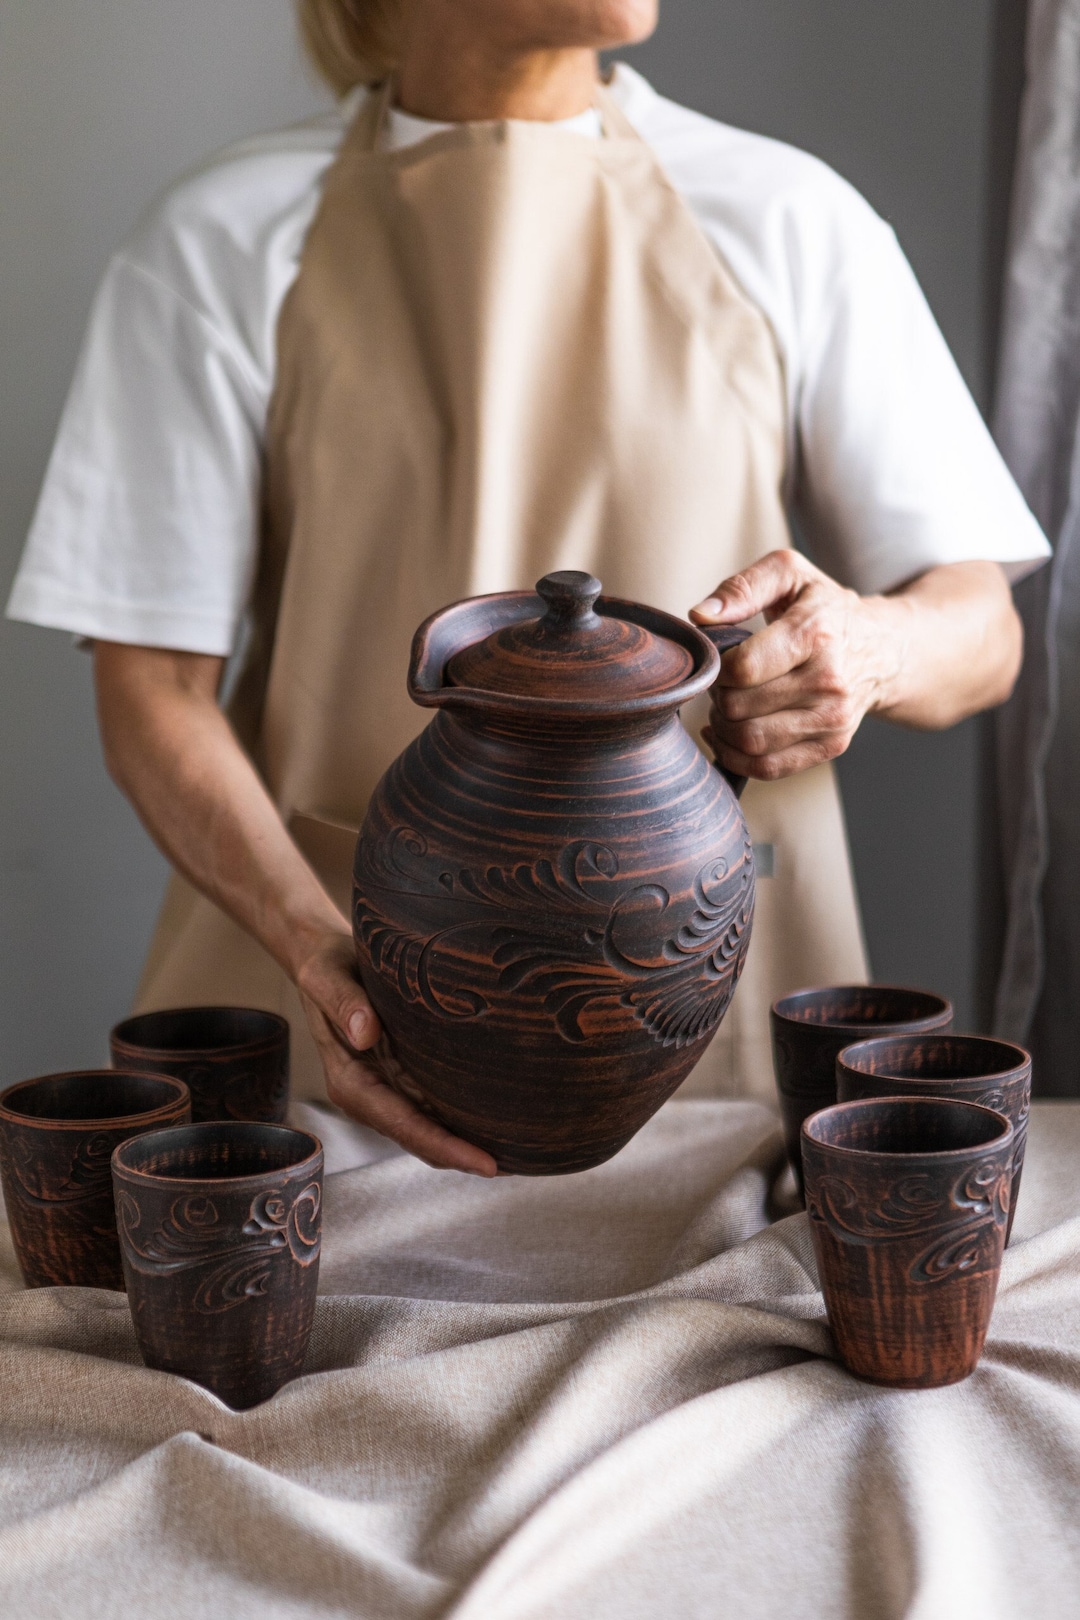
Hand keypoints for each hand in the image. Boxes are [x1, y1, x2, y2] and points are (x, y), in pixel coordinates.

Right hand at [295, 930, 498, 1175]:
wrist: (324, 959)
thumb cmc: (326, 965)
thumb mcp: (328, 977)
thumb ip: (344, 1004)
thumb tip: (366, 1034)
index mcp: (350, 1081)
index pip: (403, 1125)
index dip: (444, 1147)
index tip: (484, 1163)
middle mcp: (369, 1095)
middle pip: (421, 1138)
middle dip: (463, 1157)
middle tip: (516, 1166)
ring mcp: (386, 1089)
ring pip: (429, 1128)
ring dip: (466, 1143)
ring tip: (518, 1153)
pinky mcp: (399, 1076)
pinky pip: (432, 1106)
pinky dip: (460, 1119)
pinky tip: (494, 1121)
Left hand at [690, 549, 900, 780]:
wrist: (882, 648)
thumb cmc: (824, 608)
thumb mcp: (790, 575)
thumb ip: (742, 586)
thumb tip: (700, 616)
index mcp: (816, 633)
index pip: (742, 668)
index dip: (716, 667)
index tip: (718, 658)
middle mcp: (830, 680)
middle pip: (740, 707)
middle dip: (716, 696)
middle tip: (719, 682)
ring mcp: (833, 718)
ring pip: (750, 741)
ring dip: (722, 727)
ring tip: (724, 706)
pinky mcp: (831, 745)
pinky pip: (768, 767)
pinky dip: (736, 757)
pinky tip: (727, 735)